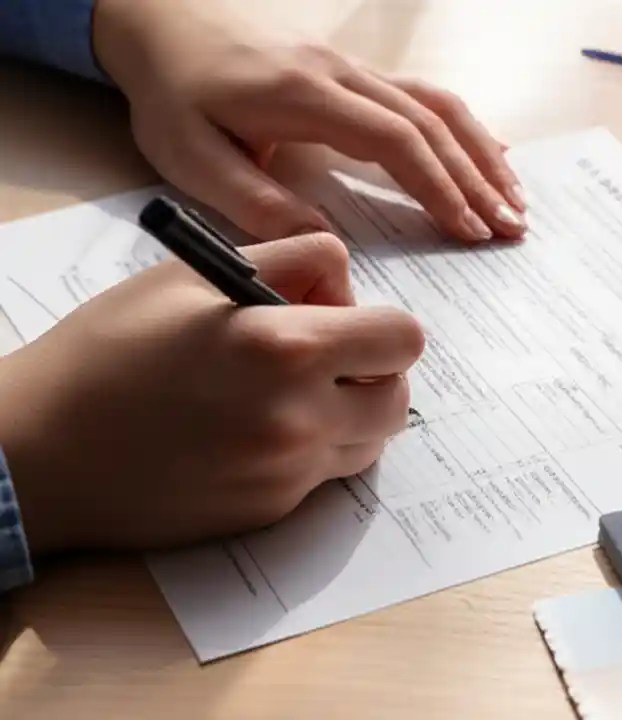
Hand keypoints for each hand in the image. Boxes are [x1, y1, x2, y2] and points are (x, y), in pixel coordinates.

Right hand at [0, 234, 424, 554]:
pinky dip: (309, 451)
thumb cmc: (107, 351)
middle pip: (399, 396)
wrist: (40, 452)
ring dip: (349, 413)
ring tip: (286, 393)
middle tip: (321, 358)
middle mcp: (301, 416)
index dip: (377, 323)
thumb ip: (288, 264)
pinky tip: (253, 431)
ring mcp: (288, 472)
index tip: (338, 319)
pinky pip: (325, 475)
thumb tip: (343, 287)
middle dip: (372, 371)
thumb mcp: (192, 276)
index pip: (404, 337)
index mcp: (287, 348)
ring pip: (371, 440)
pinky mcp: (270, 510)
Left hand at [92, 0, 525, 242]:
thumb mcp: (192, 157)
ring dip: (481, 152)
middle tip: (511, 227)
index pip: (394, 140)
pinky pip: (423, 95)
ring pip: (437, 104)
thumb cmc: (175, 93)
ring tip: (515, 199)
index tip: (468, 230)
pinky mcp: (355, 72)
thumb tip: (326, 243)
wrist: (164, 21)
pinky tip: (491, 153)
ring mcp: (354, 68)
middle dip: (476, 179)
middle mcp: (342, 75)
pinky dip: (464, 127)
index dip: (438, 186)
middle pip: (430, 123)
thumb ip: (256, 201)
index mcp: (306, 96)